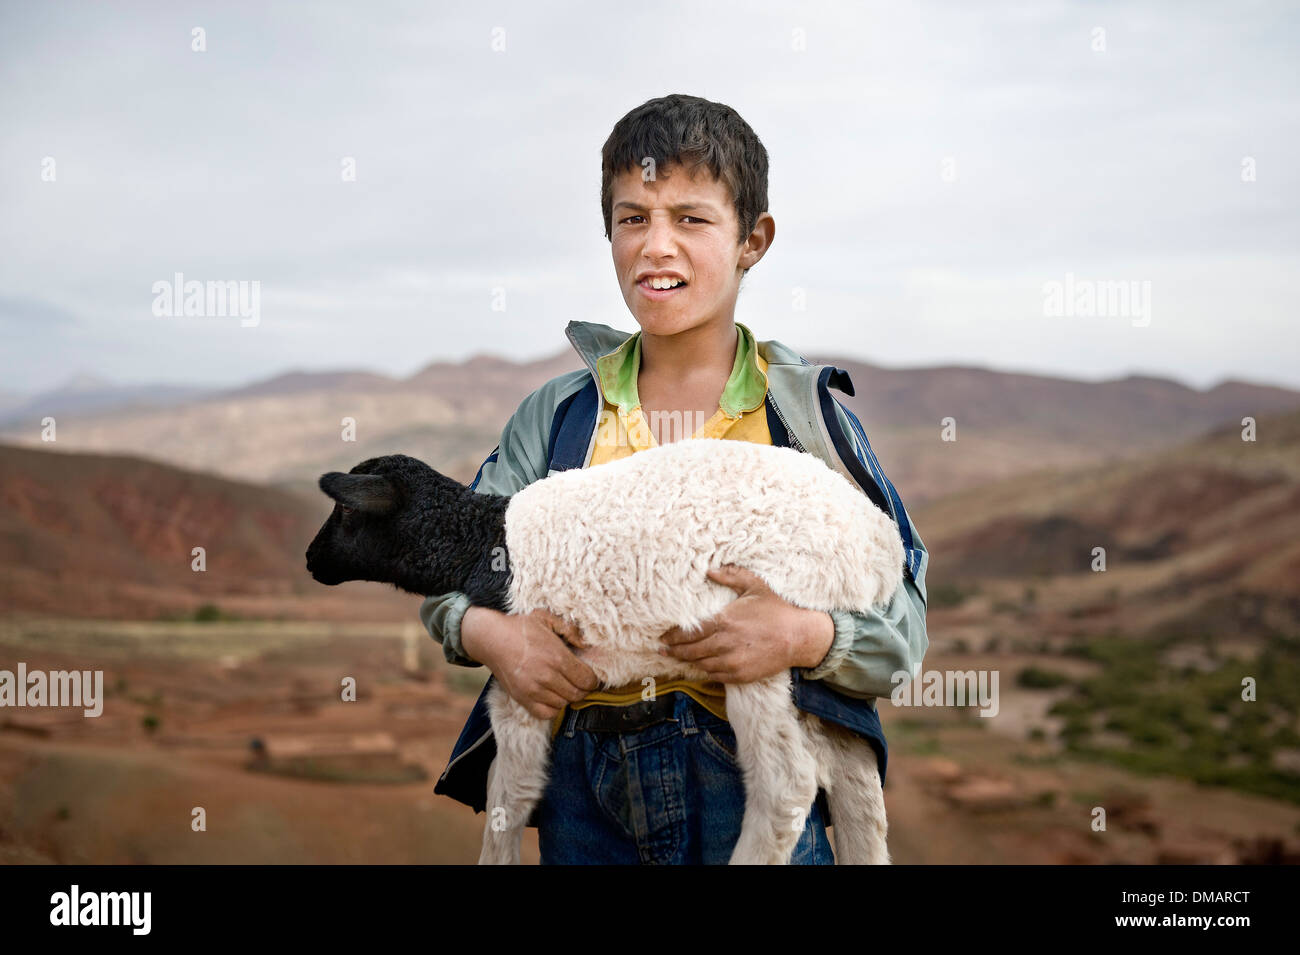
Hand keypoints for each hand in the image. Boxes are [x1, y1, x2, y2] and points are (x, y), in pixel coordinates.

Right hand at [462, 606, 598, 719]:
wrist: (491, 639)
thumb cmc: (520, 628)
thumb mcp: (547, 618)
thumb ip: (570, 630)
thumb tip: (586, 645)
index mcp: (557, 656)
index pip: (587, 680)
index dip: (593, 680)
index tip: (590, 676)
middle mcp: (547, 676)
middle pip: (578, 694)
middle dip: (583, 689)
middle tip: (578, 682)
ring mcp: (534, 690)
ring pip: (563, 704)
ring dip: (567, 697)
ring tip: (563, 686)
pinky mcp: (522, 698)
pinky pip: (546, 713)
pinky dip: (553, 708)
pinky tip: (551, 696)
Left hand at [658, 564, 834, 682]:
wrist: (799, 637)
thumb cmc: (777, 609)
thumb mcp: (755, 586)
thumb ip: (731, 576)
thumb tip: (709, 570)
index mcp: (724, 621)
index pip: (689, 632)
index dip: (673, 637)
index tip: (663, 637)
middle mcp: (724, 644)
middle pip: (690, 651)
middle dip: (673, 651)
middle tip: (662, 650)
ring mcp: (732, 662)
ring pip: (700, 664)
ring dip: (687, 661)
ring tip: (676, 658)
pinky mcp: (740, 675)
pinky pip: (715, 675)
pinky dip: (704, 670)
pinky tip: (699, 666)